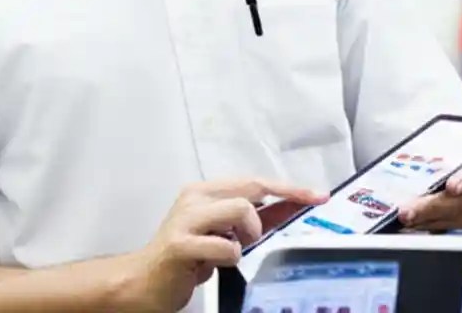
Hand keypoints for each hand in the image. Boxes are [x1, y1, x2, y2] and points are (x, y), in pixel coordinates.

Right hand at [120, 178, 328, 311]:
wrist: (144, 281)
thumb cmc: (183, 257)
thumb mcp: (222, 233)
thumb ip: (252, 221)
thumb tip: (289, 209)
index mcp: (205, 191)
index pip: (255, 182)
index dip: (289, 188)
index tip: (318, 195)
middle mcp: (195, 198)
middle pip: (251, 189)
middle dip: (276, 207)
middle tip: (268, 233)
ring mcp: (186, 219)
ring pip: (241, 210)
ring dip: (248, 235)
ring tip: (232, 249)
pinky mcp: (181, 245)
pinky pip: (227, 247)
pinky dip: (231, 258)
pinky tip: (212, 264)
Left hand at [397, 144, 461, 231]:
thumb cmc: (460, 140)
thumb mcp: (455, 136)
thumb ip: (445, 149)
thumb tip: (419, 162)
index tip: (451, 186)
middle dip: (439, 206)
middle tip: (410, 210)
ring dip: (430, 218)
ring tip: (406, 216)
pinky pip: (454, 225)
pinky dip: (431, 223)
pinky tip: (411, 220)